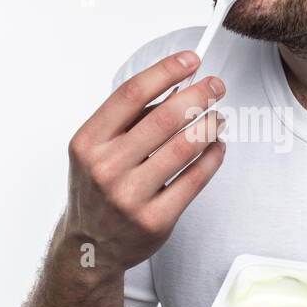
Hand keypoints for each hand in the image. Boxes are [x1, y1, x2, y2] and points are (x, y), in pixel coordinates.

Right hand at [64, 51, 226, 272]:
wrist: (88, 247)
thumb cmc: (97, 189)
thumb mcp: (96, 149)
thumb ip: (130, 119)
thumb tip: (178, 85)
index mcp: (88, 142)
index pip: (131, 93)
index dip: (166, 70)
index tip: (191, 59)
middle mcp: (106, 167)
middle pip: (164, 117)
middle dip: (199, 95)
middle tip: (216, 86)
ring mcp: (130, 196)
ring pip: (185, 147)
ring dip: (210, 125)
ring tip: (219, 118)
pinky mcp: (155, 219)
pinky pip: (195, 179)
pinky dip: (213, 157)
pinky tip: (217, 146)